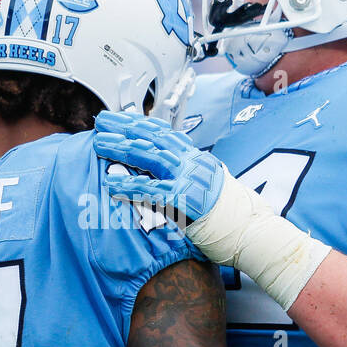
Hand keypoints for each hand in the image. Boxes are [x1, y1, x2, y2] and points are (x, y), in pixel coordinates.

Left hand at [92, 110, 227, 223]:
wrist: (247, 229)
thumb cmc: (223, 213)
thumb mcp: (203, 184)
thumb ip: (184, 174)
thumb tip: (162, 170)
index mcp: (193, 158)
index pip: (163, 133)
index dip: (138, 123)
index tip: (119, 117)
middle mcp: (191, 162)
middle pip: (153, 138)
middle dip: (125, 127)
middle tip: (102, 122)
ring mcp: (189, 178)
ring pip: (151, 156)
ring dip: (123, 149)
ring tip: (99, 144)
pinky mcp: (185, 199)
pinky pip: (153, 190)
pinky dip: (131, 186)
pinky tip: (112, 184)